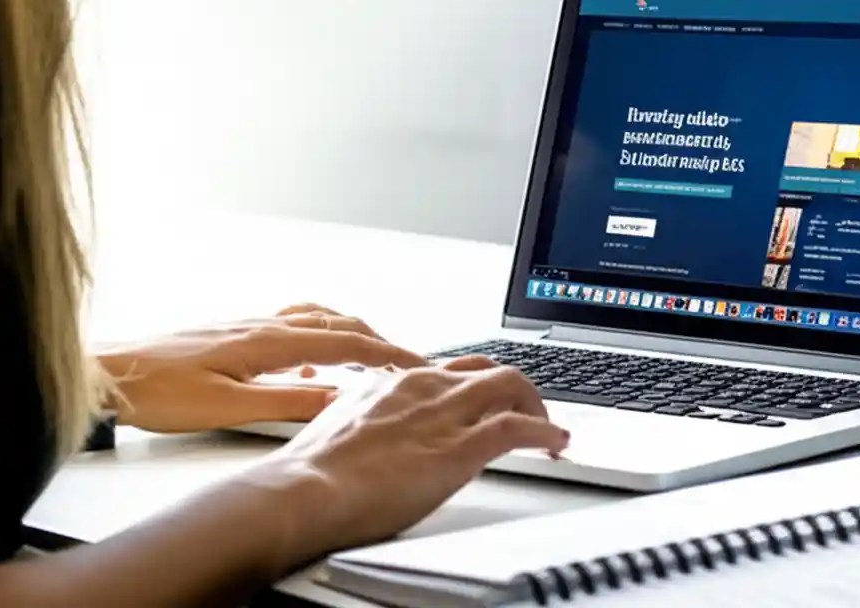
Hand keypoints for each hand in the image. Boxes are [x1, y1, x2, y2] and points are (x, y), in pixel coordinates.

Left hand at [97, 304, 427, 431]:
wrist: (110, 375)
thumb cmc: (159, 391)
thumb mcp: (230, 408)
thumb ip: (288, 403)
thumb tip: (339, 400)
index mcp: (270, 341)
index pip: (345, 343)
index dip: (387, 353)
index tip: (417, 363)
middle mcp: (263, 325)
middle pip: (337, 323)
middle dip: (377, 339)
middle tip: (404, 359)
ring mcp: (248, 325)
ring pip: (315, 318)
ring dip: (348, 332)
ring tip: (368, 352)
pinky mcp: (233, 333)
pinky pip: (291, 324)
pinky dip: (317, 335)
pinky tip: (306, 361)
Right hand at [249, 357, 569, 565]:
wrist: (304, 490)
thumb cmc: (312, 470)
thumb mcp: (342, 426)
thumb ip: (370, 420)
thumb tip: (375, 432)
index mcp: (394, 381)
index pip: (448, 368)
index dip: (474, 383)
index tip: (483, 397)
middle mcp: (423, 386)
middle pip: (486, 368)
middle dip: (514, 386)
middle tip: (525, 408)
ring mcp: (444, 413)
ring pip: (510, 385)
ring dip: (536, 404)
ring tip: (546, 425)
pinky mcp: (460, 447)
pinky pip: (518, 428)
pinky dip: (546, 431)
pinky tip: (555, 441)